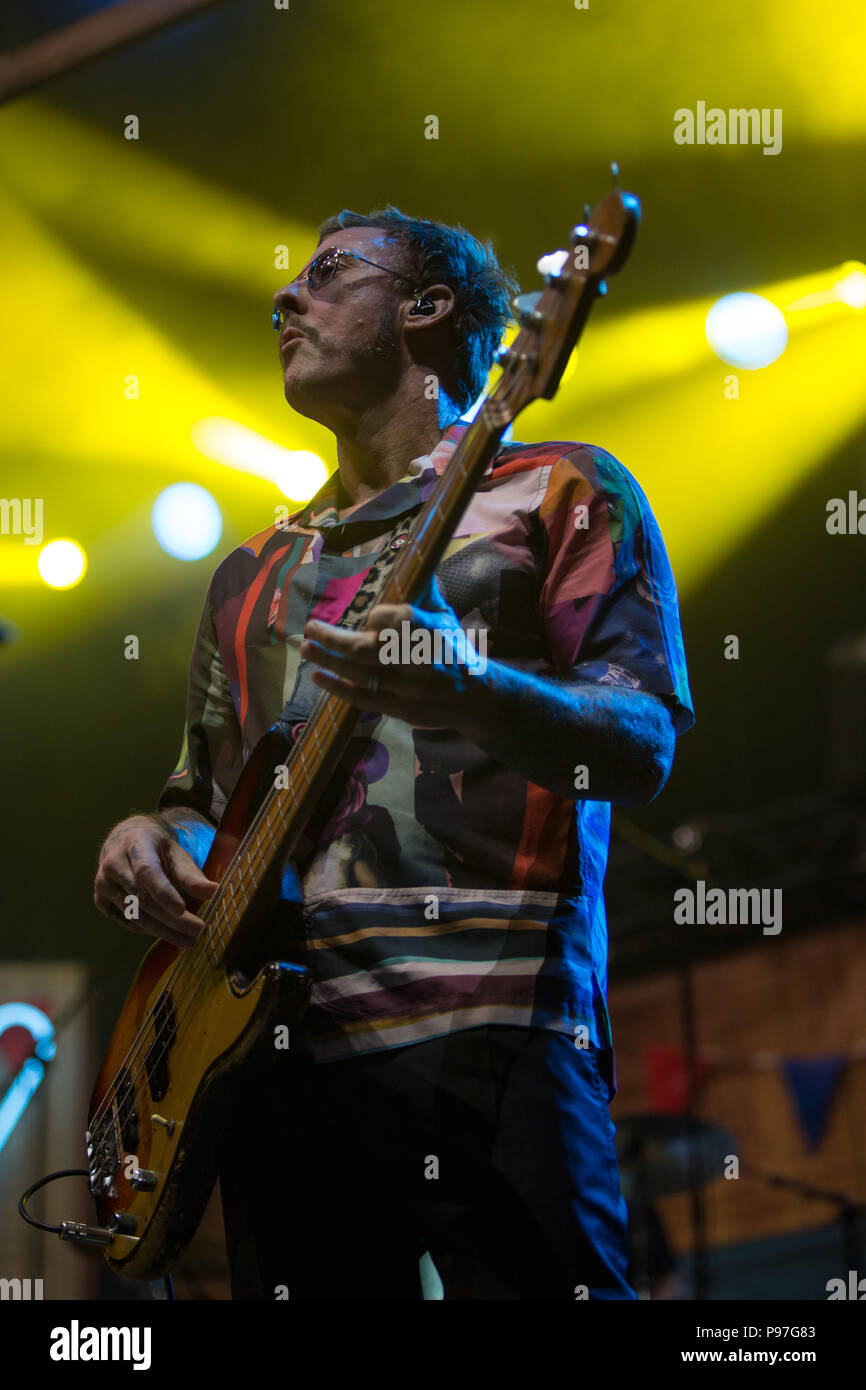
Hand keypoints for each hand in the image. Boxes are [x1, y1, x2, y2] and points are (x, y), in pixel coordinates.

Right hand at [94, 815, 218, 948]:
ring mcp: (103, 883)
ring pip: (134, 914)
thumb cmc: (156, 847)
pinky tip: (166, 933)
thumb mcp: (176, 852)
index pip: (147, 872)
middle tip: (197, 932)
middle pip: (142, 899)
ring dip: (162, 930)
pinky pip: (125, 920)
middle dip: (171, 920)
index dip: (164, 893)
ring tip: (188, 940)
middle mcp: (113, 864)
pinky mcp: (100, 899)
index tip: (182, 910)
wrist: (125, 840)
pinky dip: (147, 929)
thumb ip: (191, 874)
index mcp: (135, 844)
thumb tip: (213, 892)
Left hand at [299, 574, 486, 729]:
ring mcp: (411, 689)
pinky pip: (364, 699)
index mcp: (433, 633)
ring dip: (328, 659)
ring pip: (361, 673)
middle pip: (368, 649)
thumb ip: (424, 592)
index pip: (398, 620)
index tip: (370, 616)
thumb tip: (413, 558)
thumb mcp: (445, 617)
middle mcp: (421, 662)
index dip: (379, 617)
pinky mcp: (403, 711)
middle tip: (311, 628)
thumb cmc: (454, 649)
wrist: (477, 696)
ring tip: (306, 647)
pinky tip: (319, 675)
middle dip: (333, 638)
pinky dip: (338, 687)